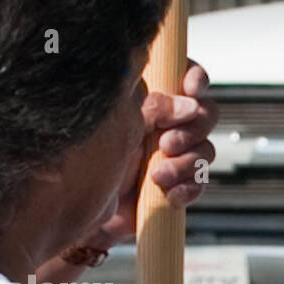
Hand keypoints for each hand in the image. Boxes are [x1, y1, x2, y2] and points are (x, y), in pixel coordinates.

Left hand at [49, 59, 219, 277]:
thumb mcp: (118, 122)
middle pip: (205, 113)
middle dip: (193, 129)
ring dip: (186, 164)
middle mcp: (165, 123)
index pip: (182, 75)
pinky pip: (199, 183)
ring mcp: (173, 154)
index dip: (194, 78)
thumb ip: (153, 106)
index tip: (191, 88)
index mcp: (150, 98)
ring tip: (157, 177)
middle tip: (166, 143)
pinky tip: (169, 194)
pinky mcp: (176, 184)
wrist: (78, 208)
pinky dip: (188, 188)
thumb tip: (188, 104)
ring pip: (205, 150)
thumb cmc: (86, 158)